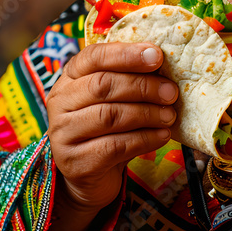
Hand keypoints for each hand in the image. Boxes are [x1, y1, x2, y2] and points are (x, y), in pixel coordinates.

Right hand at [46, 42, 178, 215]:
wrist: (88, 176)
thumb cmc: (105, 129)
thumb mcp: (112, 100)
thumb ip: (128, 80)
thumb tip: (161, 63)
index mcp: (69, 78)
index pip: (93, 57)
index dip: (126, 54)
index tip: (157, 56)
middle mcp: (60, 102)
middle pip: (102, 86)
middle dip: (142, 86)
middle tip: (170, 92)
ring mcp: (64, 133)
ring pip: (109, 116)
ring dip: (146, 114)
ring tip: (169, 116)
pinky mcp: (76, 162)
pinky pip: (115, 146)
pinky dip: (144, 139)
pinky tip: (162, 136)